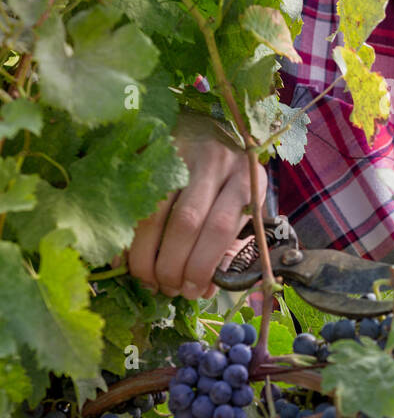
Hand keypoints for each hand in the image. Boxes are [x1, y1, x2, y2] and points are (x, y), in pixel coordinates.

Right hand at [126, 114, 267, 299]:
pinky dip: (125, 236)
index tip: (190, 291)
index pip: (220, 227)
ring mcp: (179, 151)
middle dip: (171, 266)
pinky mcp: (148, 151)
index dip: (201, 265)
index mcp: (245, 178)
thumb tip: (200, 290)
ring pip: (153, 212)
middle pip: (185, 222)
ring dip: (145, 256)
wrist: (208, 126)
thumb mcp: (240, 206)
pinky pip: (130, 199)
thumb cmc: (227, 177)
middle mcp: (214, 161)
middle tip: (166, 289)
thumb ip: (226, 246)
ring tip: (146, 279)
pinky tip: (124, 259)